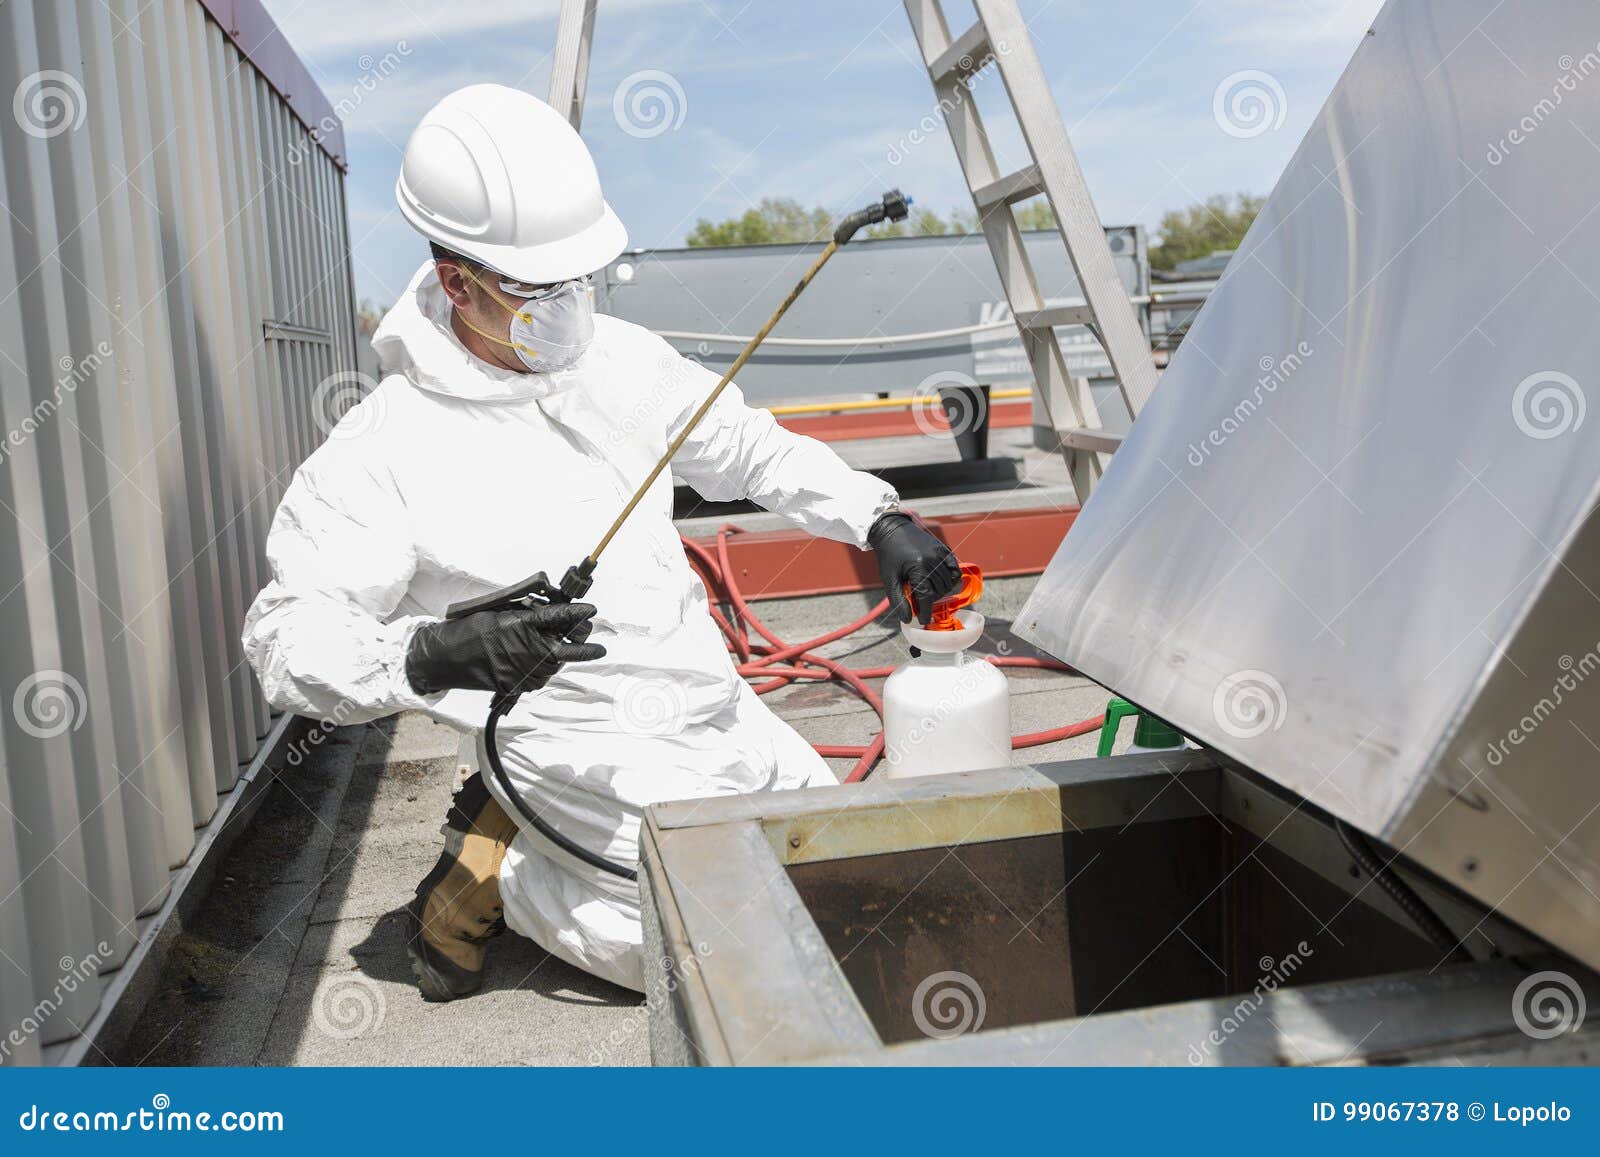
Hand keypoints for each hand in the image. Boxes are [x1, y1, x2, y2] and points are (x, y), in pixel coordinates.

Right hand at [405, 602, 605, 696]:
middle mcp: (528, 648)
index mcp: (522, 623)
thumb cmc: (467, 630)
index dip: (579, 613)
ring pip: (558, 664)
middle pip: (571, 646)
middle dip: (582, 640)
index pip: (561, 616)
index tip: (591, 610)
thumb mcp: (498, 611)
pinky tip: (535, 660)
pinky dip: (543, 668)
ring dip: (560, 655)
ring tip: (553, 646)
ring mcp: (524, 669)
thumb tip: (549, 609)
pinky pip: (540, 677)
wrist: (445, 657)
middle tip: (584, 632)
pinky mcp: (518, 685)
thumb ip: (526, 611)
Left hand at [867, 511, 959, 624]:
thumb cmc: (889, 555)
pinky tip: (940, 583)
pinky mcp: (944, 549)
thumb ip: (899, 600)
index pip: (927, 596)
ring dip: (940, 592)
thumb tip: (907, 619)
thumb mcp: (890, 579)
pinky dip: (951, 579)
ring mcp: (940, 553)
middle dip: (930, 601)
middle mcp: (931, 560)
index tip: (925, 620)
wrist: (892, 530)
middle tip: (921, 602)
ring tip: (928, 591)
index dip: (926, 611)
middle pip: (938, 591)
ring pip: (947, 582)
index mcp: (917, 567)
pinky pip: (954, 569)